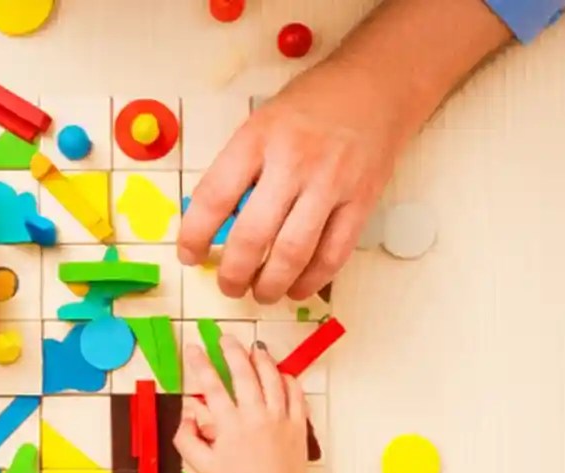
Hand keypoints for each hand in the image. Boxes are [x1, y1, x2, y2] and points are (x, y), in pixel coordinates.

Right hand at [173, 337, 330, 472]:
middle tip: (224, 338)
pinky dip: (288, 380)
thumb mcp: (203, 469)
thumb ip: (188, 438)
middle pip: (243, 373)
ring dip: (261, 360)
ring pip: (272, 378)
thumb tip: (186, 414)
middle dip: (231, 351)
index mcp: (230, 426)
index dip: (200, 363)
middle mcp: (256, 417)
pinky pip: (296, 395)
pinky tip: (282, 373)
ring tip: (254, 348)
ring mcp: (281, 420)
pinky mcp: (299, 427)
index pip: (211, 386)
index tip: (193, 348)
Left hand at [178, 58, 406, 302]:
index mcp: (257, 138)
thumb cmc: (310, 107)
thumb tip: (213, 224)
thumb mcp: (261, 123)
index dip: (195, 235)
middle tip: (227, 286)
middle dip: (233, 273)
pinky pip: (333, 254)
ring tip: (259, 293)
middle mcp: (293, 161)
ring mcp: (331, 183)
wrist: (376, 86)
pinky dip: (311, 280)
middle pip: (253, 234)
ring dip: (271, 285)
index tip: (189, 255)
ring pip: (293, 252)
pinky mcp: (361, 201)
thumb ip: (239, 168)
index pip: (214, 196)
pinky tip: (296, 287)